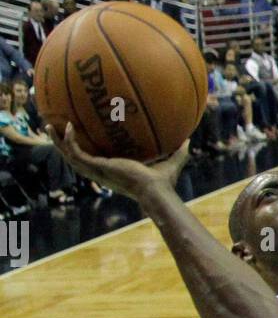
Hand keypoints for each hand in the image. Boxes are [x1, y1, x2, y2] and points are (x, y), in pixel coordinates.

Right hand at [46, 122, 189, 199]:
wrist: (156, 191)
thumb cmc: (163, 182)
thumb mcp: (171, 161)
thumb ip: (179, 151)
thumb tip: (189, 139)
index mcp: (113, 171)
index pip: (94, 161)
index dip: (85, 151)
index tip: (80, 138)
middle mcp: (102, 171)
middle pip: (75, 158)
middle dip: (63, 144)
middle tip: (55, 128)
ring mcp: (97, 170)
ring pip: (69, 156)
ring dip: (58, 142)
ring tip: (49, 126)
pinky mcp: (97, 167)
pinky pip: (76, 153)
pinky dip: (69, 141)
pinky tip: (67, 127)